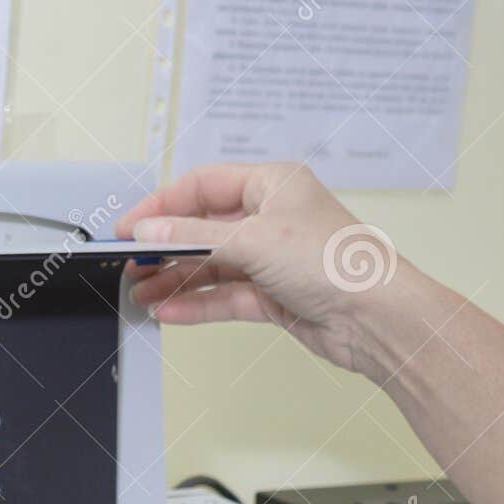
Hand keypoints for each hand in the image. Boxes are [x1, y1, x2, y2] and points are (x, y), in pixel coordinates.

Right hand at [115, 161, 431, 381]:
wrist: (375, 318)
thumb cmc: (336, 263)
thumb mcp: (254, 240)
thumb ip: (194, 235)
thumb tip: (150, 230)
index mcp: (272, 185)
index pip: (202, 186)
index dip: (161, 206)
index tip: (129, 228)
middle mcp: (271, 218)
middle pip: (202, 227)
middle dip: (165, 247)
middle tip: (130, 264)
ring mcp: (270, 259)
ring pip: (210, 265)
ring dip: (174, 279)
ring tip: (140, 293)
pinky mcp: (272, 296)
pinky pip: (223, 296)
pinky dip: (195, 304)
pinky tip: (168, 311)